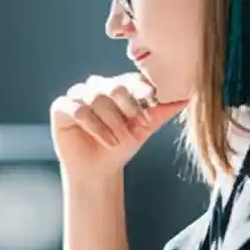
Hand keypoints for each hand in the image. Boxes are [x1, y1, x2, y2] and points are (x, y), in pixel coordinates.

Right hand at [49, 72, 186, 179]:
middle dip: (126, 109)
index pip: (129, 79)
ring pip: (96, 98)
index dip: (140, 88)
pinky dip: (94, 126)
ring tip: (118, 139)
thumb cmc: (120, 147)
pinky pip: (78, 109)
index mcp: (116, 87)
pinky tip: (105, 140)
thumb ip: (162, 111)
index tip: (151, 100)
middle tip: (135, 127)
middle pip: (113, 87)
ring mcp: (77, 95)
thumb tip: (188, 97)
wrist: (98, 170)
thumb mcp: (145, 128)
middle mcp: (96, 87)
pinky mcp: (61, 107)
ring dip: (111, 122)